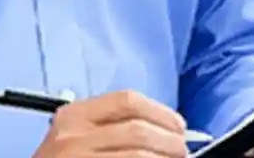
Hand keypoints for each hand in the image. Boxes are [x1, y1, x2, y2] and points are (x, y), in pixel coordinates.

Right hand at [33, 90, 191, 156]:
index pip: (127, 101)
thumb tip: (160, 129)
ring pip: (140, 155)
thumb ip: (106, 127)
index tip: (177, 124)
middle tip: (182, 148)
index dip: (160, 112)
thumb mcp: (73, 138)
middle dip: (170, 139)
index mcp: (72, 116)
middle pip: (138, 129)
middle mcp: (72, 136)